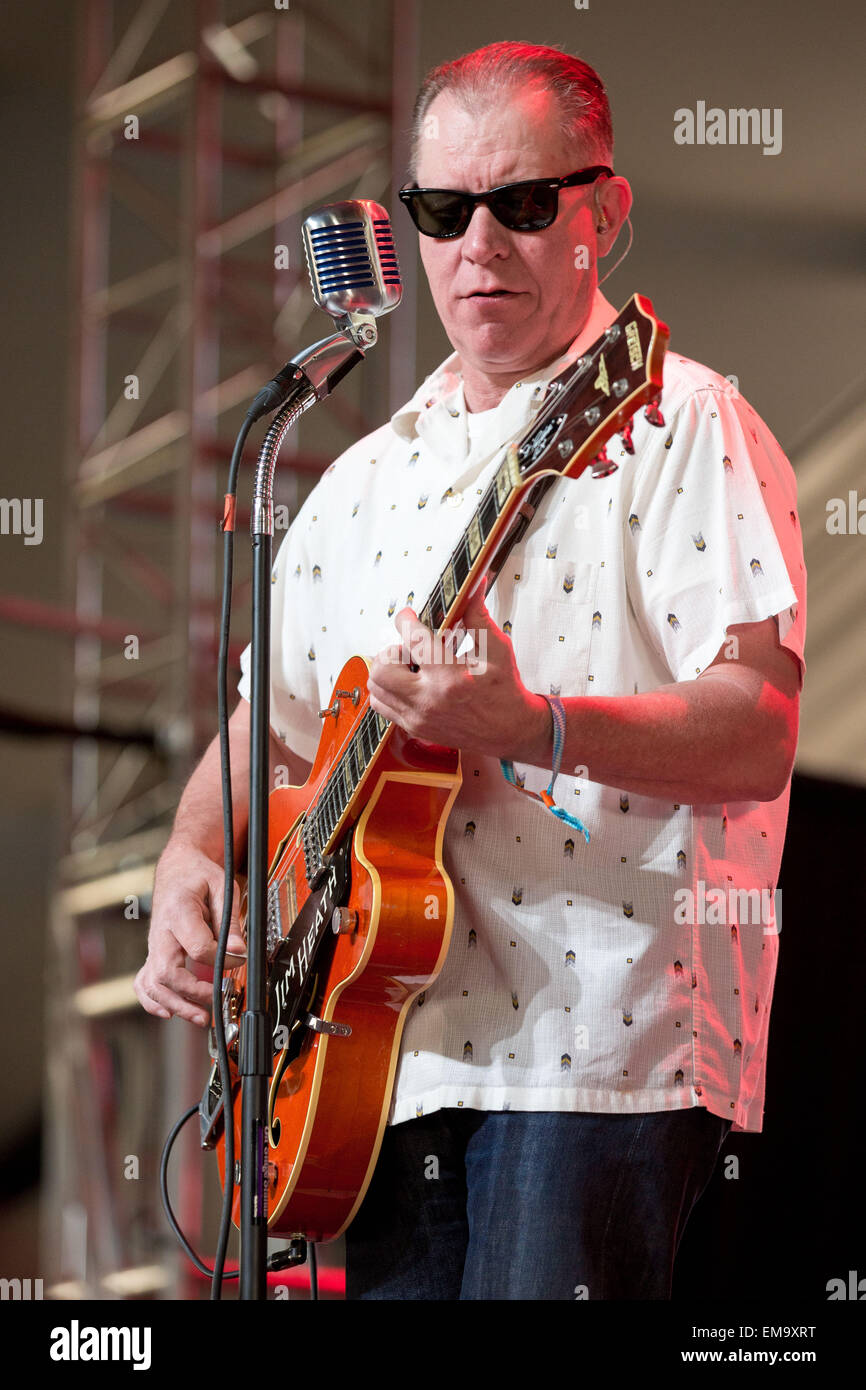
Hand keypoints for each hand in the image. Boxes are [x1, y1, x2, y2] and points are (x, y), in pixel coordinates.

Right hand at [134, 837, 246, 1027]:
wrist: (178, 869)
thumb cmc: (199, 876)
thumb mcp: (223, 887)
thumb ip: (230, 920)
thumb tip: (239, 952)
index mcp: (178, 911)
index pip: (197, 946)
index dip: (222, 959)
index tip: (240, 959)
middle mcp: (161, 932)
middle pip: (166, 972)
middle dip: (192, 994)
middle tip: (217, 1000)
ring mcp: (154, 945)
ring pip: (154, 984)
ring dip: (176, 1005)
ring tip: (201, 1018)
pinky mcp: (153, 954)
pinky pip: (143, 983)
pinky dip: (152, 1001)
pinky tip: (169, 1013)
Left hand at [366, 581, 550, 762]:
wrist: (510, 730)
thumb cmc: (505, 690)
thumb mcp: (496, 649)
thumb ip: (477, 617)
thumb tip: (472, 588)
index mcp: (450, 677)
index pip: (413, 640)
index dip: (405, 620)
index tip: (407, 616)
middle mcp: (429, 699)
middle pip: (383, 666)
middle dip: (391, 649)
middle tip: (408, 647)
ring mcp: (418, 717)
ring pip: (377, 688)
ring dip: (387, 669)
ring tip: (408, 665)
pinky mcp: (414, 728)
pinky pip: (382, 706)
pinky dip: (388, 690)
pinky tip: (407, 682)